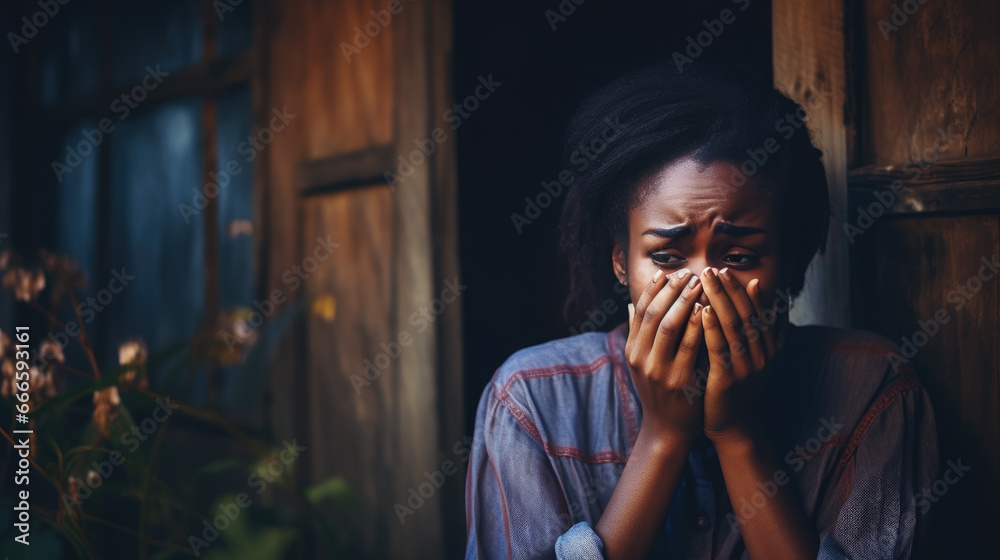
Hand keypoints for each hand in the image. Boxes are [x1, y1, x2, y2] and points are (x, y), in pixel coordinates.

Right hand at [625, 268, 705, 443]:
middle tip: (688, 273)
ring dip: (684, 301)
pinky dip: (696, 325)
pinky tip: (706, 310)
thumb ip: (638, 334)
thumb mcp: (642, 363)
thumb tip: (631, 304)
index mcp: (632, 351)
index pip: (640, 311)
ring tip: (699, 284)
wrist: (668, 429)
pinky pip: (688, 346)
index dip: (653, 290)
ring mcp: (658, 370)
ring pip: (668, 326)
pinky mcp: (679, 380)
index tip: (667, 273)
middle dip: (671, 291)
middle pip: (653, 314)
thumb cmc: (660, 391)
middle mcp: (640, 358)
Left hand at [699, 267, 780, 442]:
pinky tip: (702, 311)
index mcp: (769, 348)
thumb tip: (757, 288)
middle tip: (713, 269)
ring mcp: (748, 368)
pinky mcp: (730, 380)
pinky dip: (712, 327)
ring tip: (705, 280)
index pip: (756, 311)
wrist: (735, 427)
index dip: (741, 290)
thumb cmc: (737, 387)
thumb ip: (755, 326)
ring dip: (719, 300)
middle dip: (729, 289)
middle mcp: (763, 355)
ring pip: (734, 327)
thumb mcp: (751, 355)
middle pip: (746, 314)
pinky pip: (721, 348)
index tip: (726, 270)